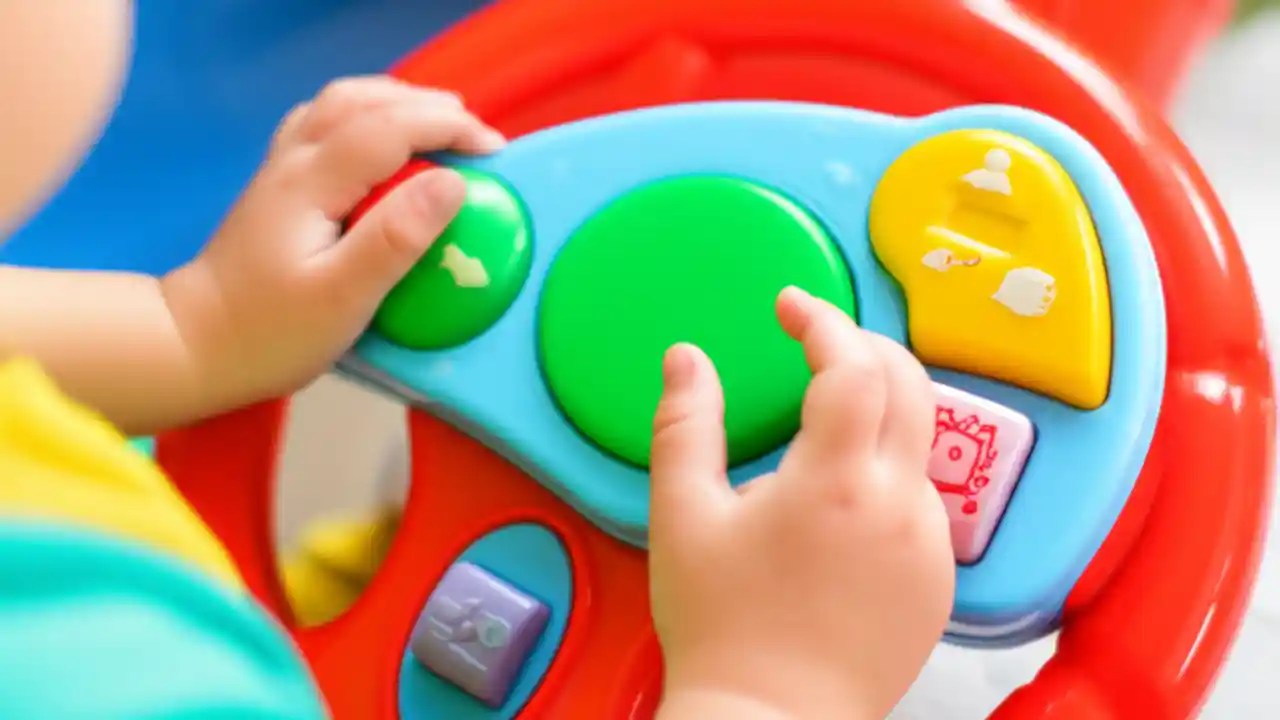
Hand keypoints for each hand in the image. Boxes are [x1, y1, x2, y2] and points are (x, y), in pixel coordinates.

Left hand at [161, 76, 503, 405]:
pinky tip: (383, 140)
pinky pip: (325, 125)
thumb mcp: (342, 297)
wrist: (193, 345)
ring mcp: (279, 168)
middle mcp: (293, 160)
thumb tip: (451, 184)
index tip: (494, 150)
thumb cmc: (270, 332)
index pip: (389, 126)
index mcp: (311, 182)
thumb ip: (396, 238)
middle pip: (363, 100)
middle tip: (476, 136)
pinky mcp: (277, 185)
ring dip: (396, 104)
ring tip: (441, 128)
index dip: (447, 128)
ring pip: (340, 104)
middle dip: (427, 108)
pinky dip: (366, 117)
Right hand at [650, 287, 953, 718]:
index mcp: (835, 483)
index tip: (791, 306)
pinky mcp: (939, 580)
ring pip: (922, 441)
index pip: (851, 367)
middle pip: (911, 384)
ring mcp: (930, 545)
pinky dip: (890, 469)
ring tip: (824, 419)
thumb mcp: (682, 518)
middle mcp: (899, 506)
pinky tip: (844, 496)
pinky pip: (924, 497)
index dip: (823, 321)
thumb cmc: (721, 627)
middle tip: (819, 340)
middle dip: (866, 346)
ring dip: (881, 408)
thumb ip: (684, 425)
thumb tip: (686, 357)